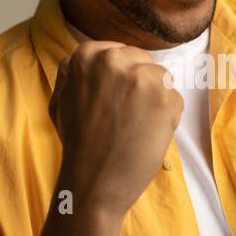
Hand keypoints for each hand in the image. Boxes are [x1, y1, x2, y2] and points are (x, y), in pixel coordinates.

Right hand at [48, 41, 183, 218]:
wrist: (92, 182)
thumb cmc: (77, 144)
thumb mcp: (60, 98)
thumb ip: (74, 72)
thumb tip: (91, 57)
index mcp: (86, 55)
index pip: (119, 53)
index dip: (121, 78)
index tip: (116, 99)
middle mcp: (114, 59)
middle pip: (143, 62)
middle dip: (140, 86)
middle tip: (126, 116)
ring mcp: (141, 77)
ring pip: (161, 80)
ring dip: (155, 101)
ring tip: (135, 127)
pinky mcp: (165, 97)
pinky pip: (175, 100)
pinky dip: (167, 118)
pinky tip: (146, 135)